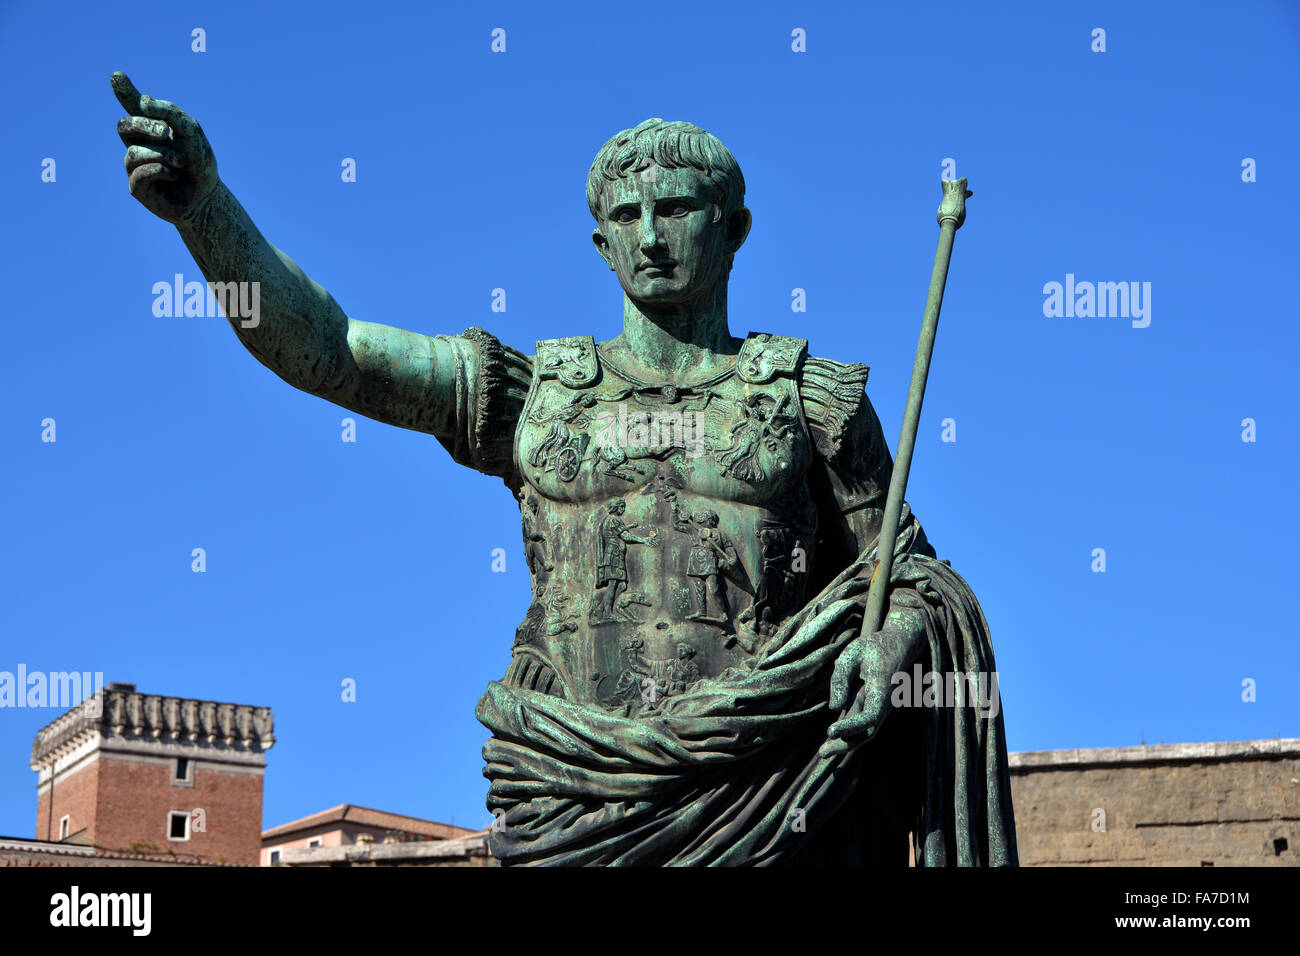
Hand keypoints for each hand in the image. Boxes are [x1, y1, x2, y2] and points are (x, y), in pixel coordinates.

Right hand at [112, 71, 218, 223]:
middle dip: (145, 125)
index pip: (132, 107)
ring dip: (163, 154)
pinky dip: (161, 171)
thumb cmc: (199, 163)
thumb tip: (143, 102)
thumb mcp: (192, 133)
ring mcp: (134, 166)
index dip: (124, 92)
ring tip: (181, 163)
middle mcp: (137, 144)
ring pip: (133, 151)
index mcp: (150, 128)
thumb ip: (170, 113)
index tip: (117, 76)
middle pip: (124, 125)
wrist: (207, 196)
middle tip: (166, 132)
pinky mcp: (135, 187)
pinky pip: (140, 172)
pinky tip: (173, 176)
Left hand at [820, 605, 925, 757]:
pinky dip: (850, 733)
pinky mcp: (876, 706)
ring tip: (823, 751)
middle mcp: (886, 703)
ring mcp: (882, 706)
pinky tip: (833, 737)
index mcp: (883, 689)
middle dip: (846, 744)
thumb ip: (841, 679)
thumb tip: (834, 708)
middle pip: (868, 731)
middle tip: (822, 753)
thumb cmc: (872, 647)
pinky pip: (864, 724)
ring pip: (867, 731)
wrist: (898, 644)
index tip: (829, 730)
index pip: (870, 716)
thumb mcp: (852, 653)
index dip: (851, 726)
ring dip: (847, 742)